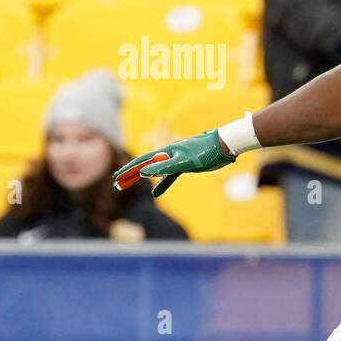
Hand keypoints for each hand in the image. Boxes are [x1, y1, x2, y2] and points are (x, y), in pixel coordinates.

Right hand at [113, 130, 233, 197]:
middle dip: (130, 175)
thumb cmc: (206, 152)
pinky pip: (169, 176)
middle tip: (116, 184)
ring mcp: (177, 160)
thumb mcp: (185, 162)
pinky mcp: (186, 165)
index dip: (129, 170)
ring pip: (155, 171)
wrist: (224, 147)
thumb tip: (145, 172)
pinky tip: (156, 193)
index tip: (116, 177)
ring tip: (128, 186)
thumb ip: (165, 167)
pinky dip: (162, 184)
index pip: (142, 161)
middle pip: (145, 166)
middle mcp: (169, 154)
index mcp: (166, 151)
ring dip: (142, 179)